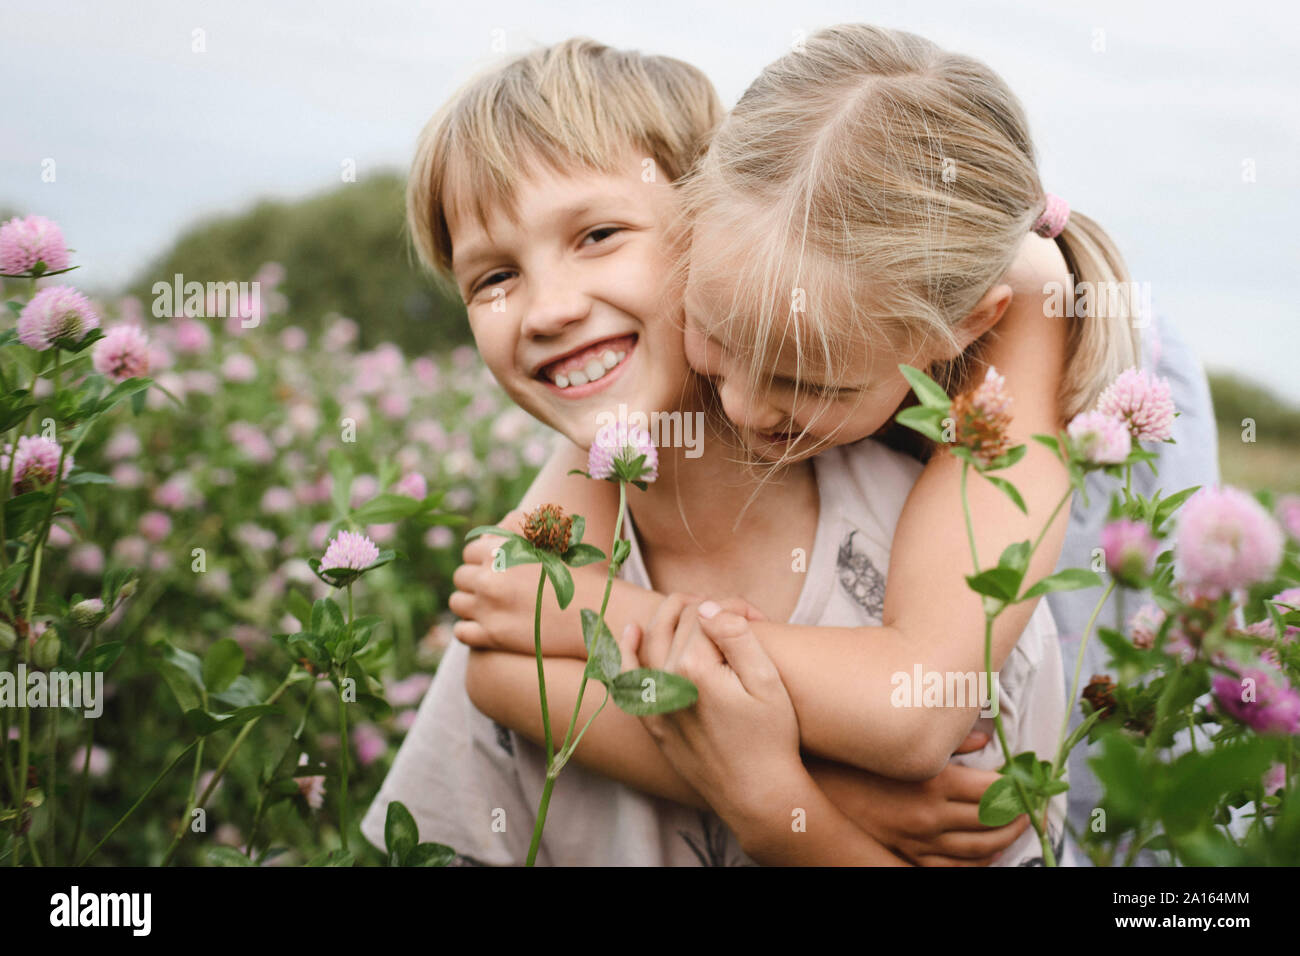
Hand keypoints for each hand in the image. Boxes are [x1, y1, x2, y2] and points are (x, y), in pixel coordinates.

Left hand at [449, 510, 598, 655]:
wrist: (597, 613)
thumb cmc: (579, 576)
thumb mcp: (551, 542)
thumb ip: (520, 531)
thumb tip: (499, 525)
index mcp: (502, 551)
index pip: (470, 551)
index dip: (480, 559)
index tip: (491, 568)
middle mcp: (490, 577)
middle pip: (461, 577)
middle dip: (473, 582)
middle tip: (491, 590)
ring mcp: (488, 608)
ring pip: (457, 603)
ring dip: (469, 605)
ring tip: (488, 609)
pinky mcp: (492, 636)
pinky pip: (461, 632)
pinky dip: (469, 630)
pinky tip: (485, 628)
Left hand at [630, 595, 799, 825]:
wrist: (755, 795)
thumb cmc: (770, 738)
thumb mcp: (766, 681)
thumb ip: (736, 635)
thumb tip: (708, 606)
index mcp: (694, 667)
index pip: (706, 614)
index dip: (734, 608)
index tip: (760, 619)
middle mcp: (666, 681)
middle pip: (679, 622)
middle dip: (707, 609)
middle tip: (736, 616)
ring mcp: (654, 702)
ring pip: (652, 640)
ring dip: (670, 617)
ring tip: (693, 606)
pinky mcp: (652, 720)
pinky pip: (629, 678)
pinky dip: (626, 652)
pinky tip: (631, 631)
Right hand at [810, 731, 1029, 866]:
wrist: (804, 789)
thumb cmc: (848, 760)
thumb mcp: (896, 741)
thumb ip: (944, 739)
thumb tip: (984, 738)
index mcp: (931, 782)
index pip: (995, 791)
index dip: (1021, 788)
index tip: (1032, 780)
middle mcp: (929, 818)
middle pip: (994, 822)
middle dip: (1023, 814)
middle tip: (1037, 804)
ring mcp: (917, 843)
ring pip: (979, 851)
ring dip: (1007, 839)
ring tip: (1020, 825)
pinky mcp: (904, 857)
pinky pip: (952, 870)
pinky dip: (978, 864)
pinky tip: (988, 854)